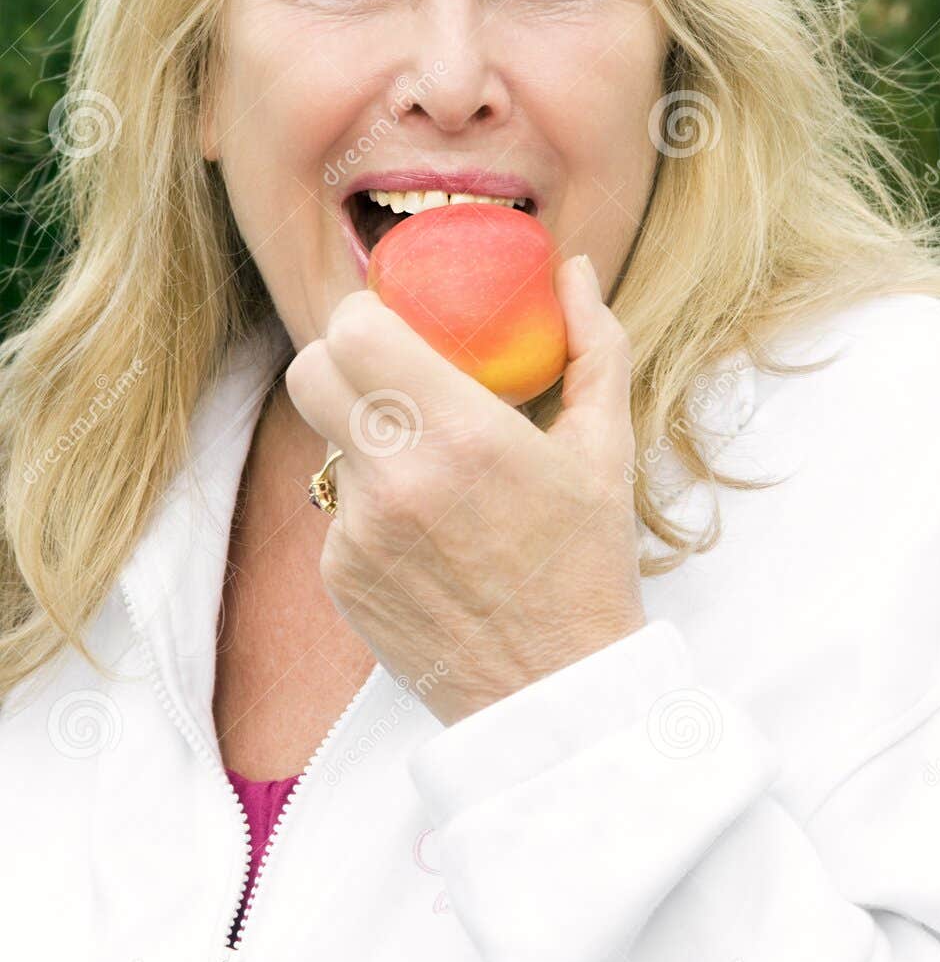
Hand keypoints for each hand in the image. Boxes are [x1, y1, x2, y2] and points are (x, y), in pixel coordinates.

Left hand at [285, 254, 647, 724]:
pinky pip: (336, 506)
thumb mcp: (607, 448)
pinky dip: (370, 502)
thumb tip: (577, 270)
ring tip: (428, 464)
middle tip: (392, 372)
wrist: (553, 691)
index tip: (398, 322)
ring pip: (324, 440)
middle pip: (310, 370)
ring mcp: (358, 531)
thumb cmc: (588, 563)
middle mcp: (396, 478)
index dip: (366, 313)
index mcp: (461, 433)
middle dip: (344, 359)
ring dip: (362, 434)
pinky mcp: (339, 575)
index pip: (352, 329)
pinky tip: (426, 530)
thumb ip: (594, 344)